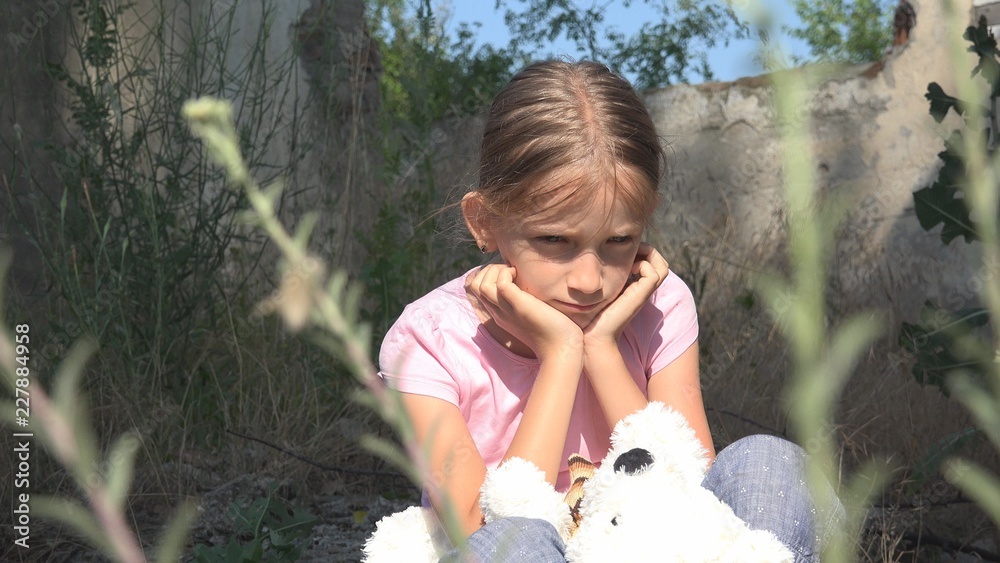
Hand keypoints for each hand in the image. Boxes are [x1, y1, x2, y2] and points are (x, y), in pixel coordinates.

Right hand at [465, 264, 582, 359]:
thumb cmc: (553, 331)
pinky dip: (506, 273)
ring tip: (514, 272)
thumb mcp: (532, 314)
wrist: (562, 350)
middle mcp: (499, 312)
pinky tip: (520, 275)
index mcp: (500, 314)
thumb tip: (526, 284)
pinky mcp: (519, 306)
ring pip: (480, 285)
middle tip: (510, 270)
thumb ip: (524, 302)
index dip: (488, 275)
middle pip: (475, 286)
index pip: (479, 290)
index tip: (509, 273)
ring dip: (495, 271)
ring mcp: (507, 310)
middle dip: (489, 270)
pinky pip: (500, 284)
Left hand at [582, 243, 669, 346]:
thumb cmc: (589, 315)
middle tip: (631, 247)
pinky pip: (653, 273)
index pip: (650, 263)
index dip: (642, 251)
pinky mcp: (641, 296)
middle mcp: (642, 290)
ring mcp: (643, 293)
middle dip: (648, 250)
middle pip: (660, 264)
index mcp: (634, 288)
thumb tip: (591, 260)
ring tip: (631, 255)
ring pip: (662, 267)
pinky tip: (628, 268)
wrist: (593, 335)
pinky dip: (643, 264)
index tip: (624, 248)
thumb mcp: (596, 290)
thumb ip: (600, 277)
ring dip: (649, 254)